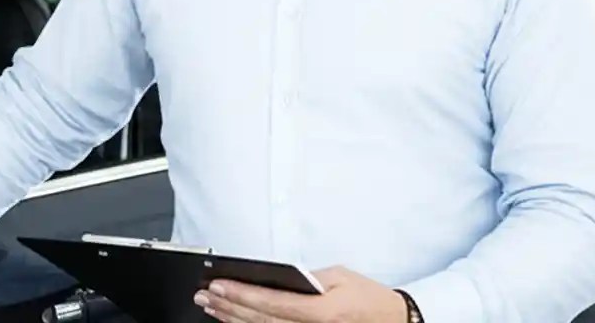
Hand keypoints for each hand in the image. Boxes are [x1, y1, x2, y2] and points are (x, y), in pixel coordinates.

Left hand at [194, 266, 407, 322]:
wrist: (392, 322)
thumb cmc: (368, 298)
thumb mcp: (340, 276)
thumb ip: (308, 277)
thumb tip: (277, 276)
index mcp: (321, 311)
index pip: (271, 303)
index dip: (241, 295)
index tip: (217, 286)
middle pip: (260, 320)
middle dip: (228, 307)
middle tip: (203, 295)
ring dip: (232, 319)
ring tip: (210, 307)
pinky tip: (232, 320)